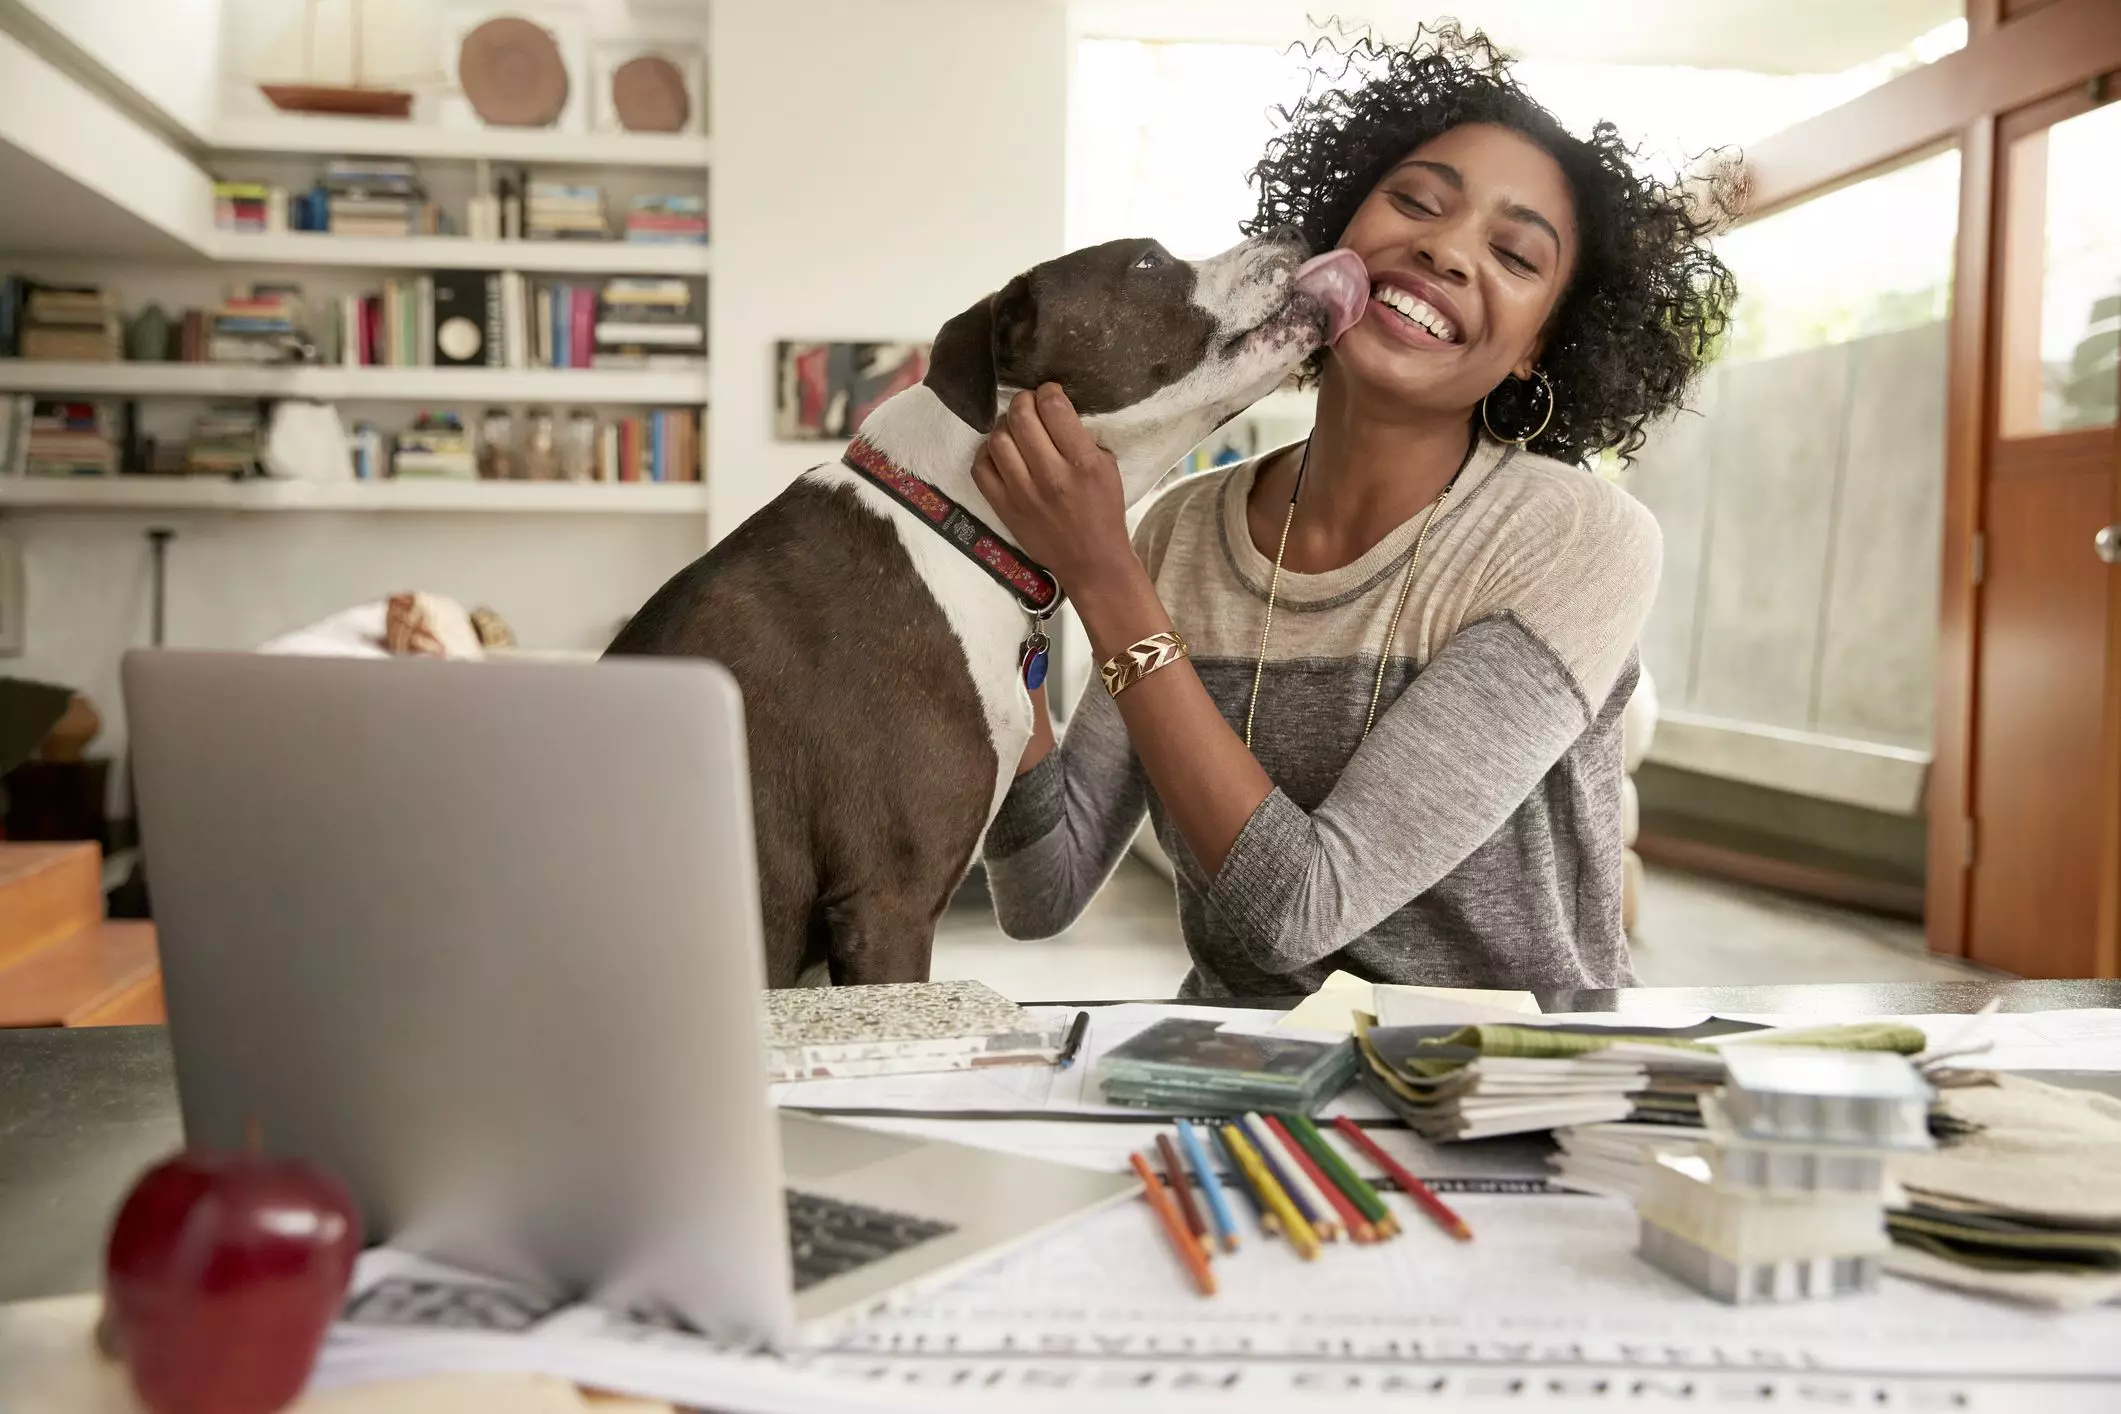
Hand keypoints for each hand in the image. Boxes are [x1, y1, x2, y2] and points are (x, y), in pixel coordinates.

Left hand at [971, 385, 1137, 595]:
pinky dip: (987, 452)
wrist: (1091, 560)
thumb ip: (1081, 438)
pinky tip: (1001, 452)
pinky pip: (980, 468)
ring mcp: (1022, 493)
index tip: (1050, 393)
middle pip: (1021, 417)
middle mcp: (1051, 476)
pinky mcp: (1004, 508)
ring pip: (997, 439)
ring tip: (1015, 428)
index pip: (1054, 408)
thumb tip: (1053, 411)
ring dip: (1005, 425)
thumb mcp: (1107, 468)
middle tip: (1029, 404)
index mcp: (1082, 463)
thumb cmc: (1103, 511)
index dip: (1048, 391)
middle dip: (1024, 401)